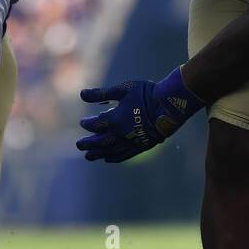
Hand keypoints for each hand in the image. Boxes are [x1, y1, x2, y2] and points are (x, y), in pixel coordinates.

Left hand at [77, 67, 206, 162]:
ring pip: (110, 151)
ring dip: (98, 154)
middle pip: (99, 142)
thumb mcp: (123, 89)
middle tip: (78, 145)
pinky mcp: (141, 145)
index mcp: (115, 119)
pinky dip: (115, 158)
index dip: (87, 124)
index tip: (82, 122)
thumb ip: (101, 94)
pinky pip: (125, 154)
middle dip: (87, 144)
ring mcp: (131, 141)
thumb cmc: (146, 94)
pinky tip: (108, 159)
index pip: (95, 125)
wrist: (170, 105)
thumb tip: (81, 93)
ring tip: (89, 156)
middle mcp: (120, 134)